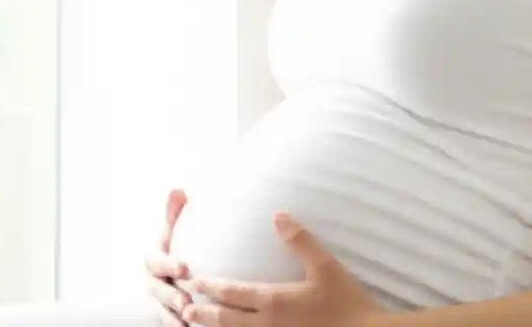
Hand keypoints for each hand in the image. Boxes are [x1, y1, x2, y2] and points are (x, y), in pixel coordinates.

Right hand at [145, 188, 194, 326]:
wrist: (178, 266)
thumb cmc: (179, 241)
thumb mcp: (174, 226)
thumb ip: (174, 211)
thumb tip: (177, 191)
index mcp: (154, 258)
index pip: (157, 261)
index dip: (169, 264)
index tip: (184, 266)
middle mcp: (153, 280)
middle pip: (157, 290)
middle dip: (170, 295)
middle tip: (186, 300)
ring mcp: (159, 299)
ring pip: (161, 310)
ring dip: (172, 317)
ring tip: (187, 322)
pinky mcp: (167, 313)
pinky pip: (168, 321)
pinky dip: (175, 326)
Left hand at [179, 213, 383, 326]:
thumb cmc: (348, 303)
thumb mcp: (325, 266)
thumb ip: (299, 240)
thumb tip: (278, 215)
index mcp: (273, 302)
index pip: (230, 293)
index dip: (208, 286)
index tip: (191, 281)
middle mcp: (267, 325)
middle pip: (224, 320)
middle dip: (202, 312)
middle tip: (183, 306)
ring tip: (197, 324)